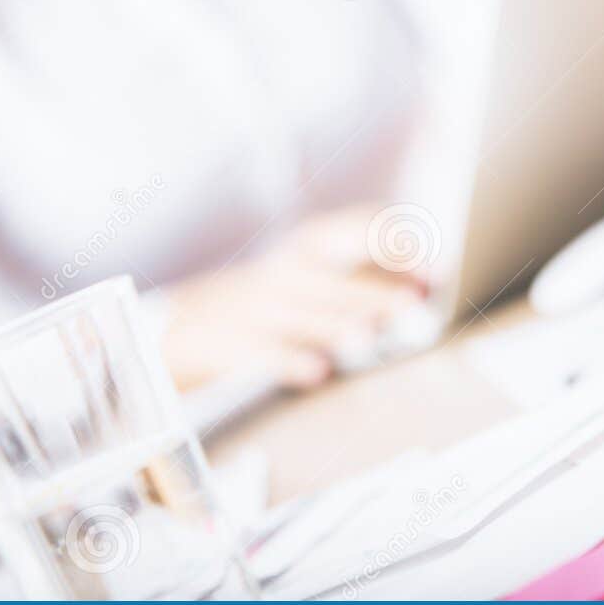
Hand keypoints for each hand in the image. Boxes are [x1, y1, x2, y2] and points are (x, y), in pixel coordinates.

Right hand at [160, 206, 428, 390]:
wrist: (175, 326)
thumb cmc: (263, 300)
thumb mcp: (304, 275)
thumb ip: (358, 275)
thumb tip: (422, 284)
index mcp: (302, 250)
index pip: (349, 232)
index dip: (389, 244)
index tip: (428, 265)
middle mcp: (279, 275)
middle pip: (328, 276)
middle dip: (371, 288)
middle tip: (412, 302)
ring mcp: (251, 310)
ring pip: (298, 314)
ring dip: (335, 324)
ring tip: (368, 337)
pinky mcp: (227, 347)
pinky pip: (260, 353)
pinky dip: (288, 361)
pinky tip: (317, 372)